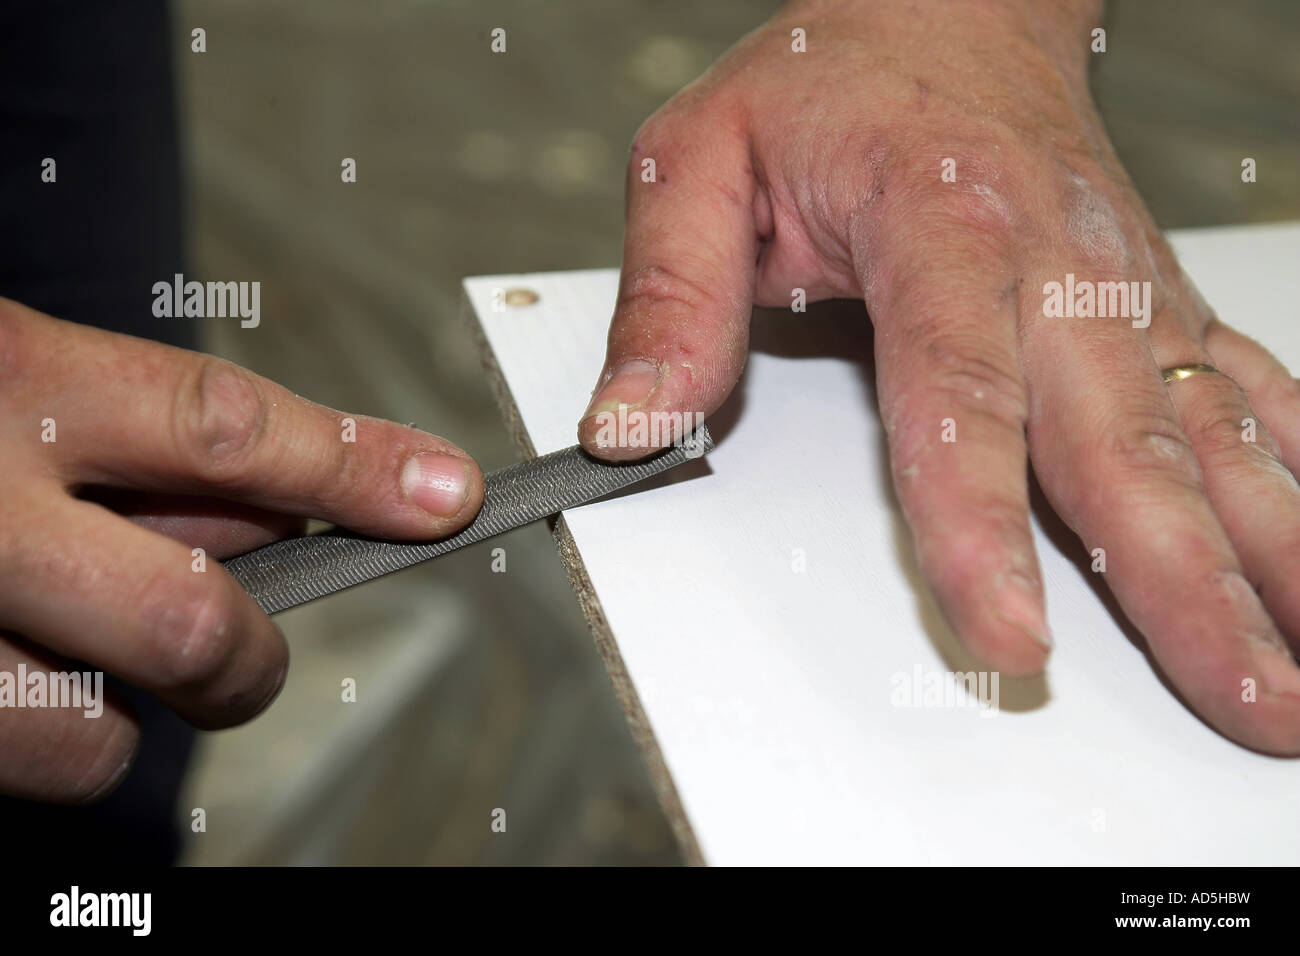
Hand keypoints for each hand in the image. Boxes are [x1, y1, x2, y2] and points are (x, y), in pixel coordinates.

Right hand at [0, 298, 483, 800]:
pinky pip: (11, 756)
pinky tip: (3, 665)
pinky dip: (34, 731)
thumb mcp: (12, 373)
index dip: (353, 464)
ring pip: (87, 732)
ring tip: (66, 651)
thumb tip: (291, 508)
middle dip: (243, 653)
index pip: (223, 426)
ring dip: (116, 711)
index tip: (445, 494)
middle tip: (243, 648)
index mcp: (4, 380)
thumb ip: (138, 444)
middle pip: (183, 618)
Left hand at [579, 0, 1299, 751]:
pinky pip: (1254, 400)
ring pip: (1212, 444)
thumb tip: (631, 427)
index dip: (984, 527)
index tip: (1011, 635)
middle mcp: (1059, 265)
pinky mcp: (1162, 311)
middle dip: (1190, 590)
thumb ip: (670, 299)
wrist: (950, 5)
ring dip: (1273, 563)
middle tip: (1248, 701)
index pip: (962, 396)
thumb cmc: (830, 82)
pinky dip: (1298, 489)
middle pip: (1124, 449)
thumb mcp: (701, 160)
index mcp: (941, 224)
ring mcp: (1128, 294)